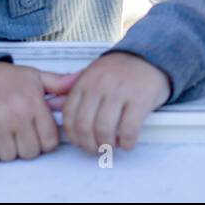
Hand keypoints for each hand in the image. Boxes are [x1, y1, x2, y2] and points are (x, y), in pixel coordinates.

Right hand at [0, 61, 77, 163]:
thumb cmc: (2, 79)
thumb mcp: (33, 76)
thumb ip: (58, 83)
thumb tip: (78, 80)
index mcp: (33, 102)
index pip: (50, 141)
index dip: (45, 140)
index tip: (36, 132)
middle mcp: (16, 114)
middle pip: (31, 153)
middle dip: (26, 145)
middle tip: (18, 131)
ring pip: (10, 157)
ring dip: (6, 149)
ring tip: (2, 130)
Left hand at [46, 52, 170, 155]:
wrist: (151, 56)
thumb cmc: (120, 70)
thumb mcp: (93, 74)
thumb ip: (74, 91)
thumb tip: (52, 106)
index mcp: (86, 80)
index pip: (69, 114)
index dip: (73, 135)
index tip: (80, 142)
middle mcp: (100, 85)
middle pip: (84, 125)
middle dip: (88, 144)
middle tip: (96, 149)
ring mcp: (121, 91)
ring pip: (104, 130)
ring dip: (107, 145)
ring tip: (112, 146)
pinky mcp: (140, 99)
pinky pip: (128, 129)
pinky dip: (126, 143)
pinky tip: (127, 142)